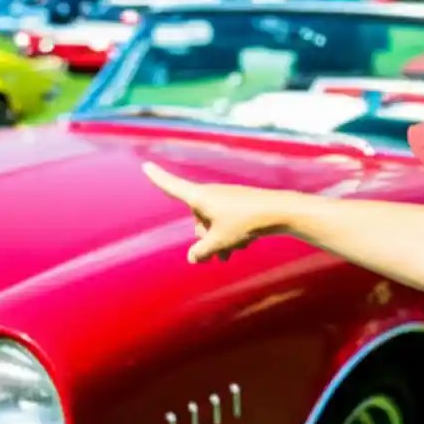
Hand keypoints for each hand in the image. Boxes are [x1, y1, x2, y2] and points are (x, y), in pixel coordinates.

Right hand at [142, 162, 291, 262]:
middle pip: (197, 220)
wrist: (278, 211)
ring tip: (233, 252)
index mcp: (200, 197)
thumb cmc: (245, 222)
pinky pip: (226, 222)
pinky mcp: (238, 204)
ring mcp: (224, 198)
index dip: (158, 178)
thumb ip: (201, 252)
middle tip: (220, 252)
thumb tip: (193, 258)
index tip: (145, 165)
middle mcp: (210, 194)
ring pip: (213, 224)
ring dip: (220, 240)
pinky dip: (230, 234)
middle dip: (205, 237)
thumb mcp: (219, 242)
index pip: (172, 186)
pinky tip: (244, 244)